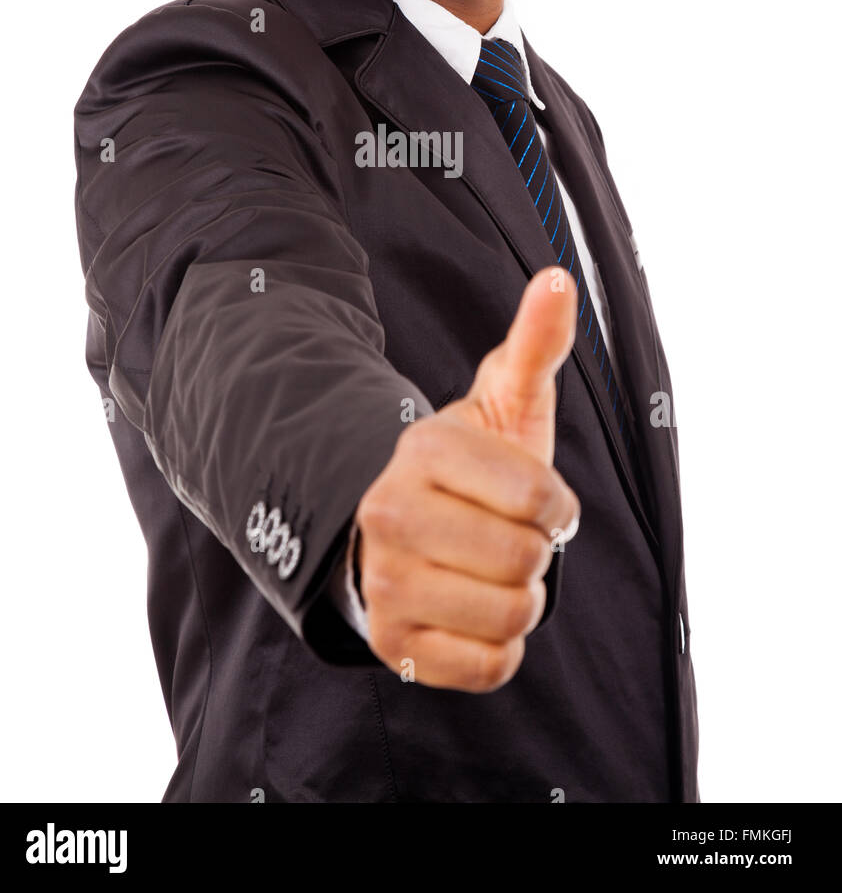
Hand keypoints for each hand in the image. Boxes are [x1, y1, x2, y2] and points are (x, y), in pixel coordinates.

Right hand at [355, 267, 580, 691]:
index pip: (537, 498)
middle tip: (509, 536)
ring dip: (522, 601)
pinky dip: (501, 647)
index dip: (555, 505)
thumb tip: (559, 277)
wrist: (408, 532)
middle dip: (537, 554)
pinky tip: (475, 612)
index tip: (536, 499)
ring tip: (492, 573)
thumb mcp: (506, 403)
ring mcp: (385, 582)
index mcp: (424, 451)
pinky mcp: (393, 645)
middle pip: (525, 562)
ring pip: (512, 617)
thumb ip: (536, 343)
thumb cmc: (477, 468)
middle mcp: (388, 514)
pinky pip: (491, 667)